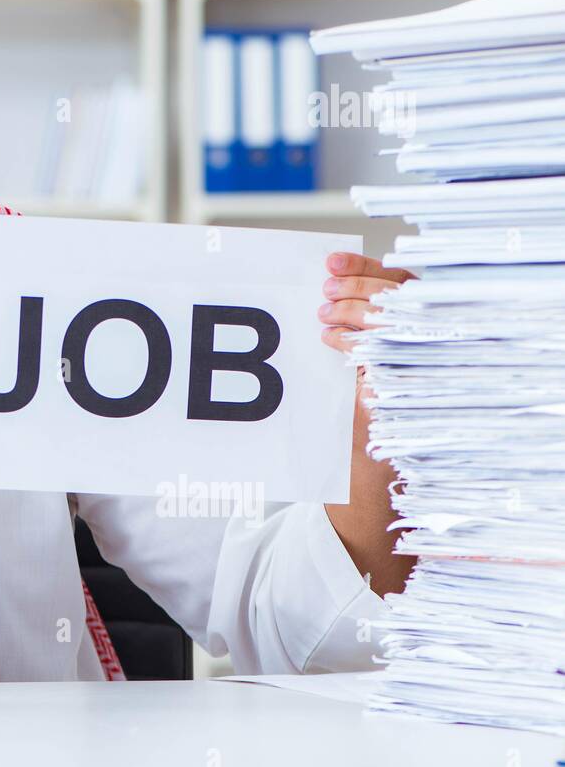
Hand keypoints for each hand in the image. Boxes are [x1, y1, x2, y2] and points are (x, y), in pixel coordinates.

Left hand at [318, 251, 418, 594]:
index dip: (370, 271)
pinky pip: (391, 357)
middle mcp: (444, 357)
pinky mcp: (417, 401)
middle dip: (359, 289)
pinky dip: (358, 344)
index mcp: (434, 344)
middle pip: (406, 300)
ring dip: (354, 313)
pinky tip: (334, 342)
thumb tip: (334, 299)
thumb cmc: (376, 443)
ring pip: (399, 323)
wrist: (381, 504)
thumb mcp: (376, 385)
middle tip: (325, 292)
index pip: (411, 290)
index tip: (332, 262)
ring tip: (324, 316)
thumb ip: (370, 347)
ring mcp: (434, 379)